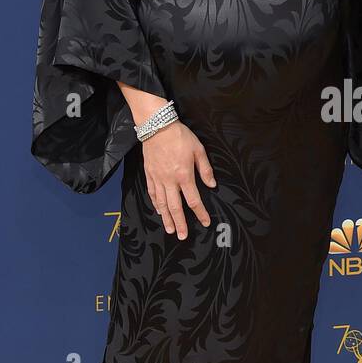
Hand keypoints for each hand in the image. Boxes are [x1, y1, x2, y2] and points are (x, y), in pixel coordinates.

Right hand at [142, 121, 216, 238]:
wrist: (157, 126)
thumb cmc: (180, 136)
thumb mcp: (198, 150)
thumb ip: (205, 169)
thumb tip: (212, 185)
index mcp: (184, 175)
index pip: (193, 200)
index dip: (200, 213)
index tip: (205, 222)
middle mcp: (170, 181)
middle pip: (175, 207)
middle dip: (180, 223)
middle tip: (183, 236)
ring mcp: (158, 178)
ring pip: (162, 204)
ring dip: (166, 218)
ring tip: (170, 230)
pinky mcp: (149, 174)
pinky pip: (152, 193)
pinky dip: (156, 204)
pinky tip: (159, 211)